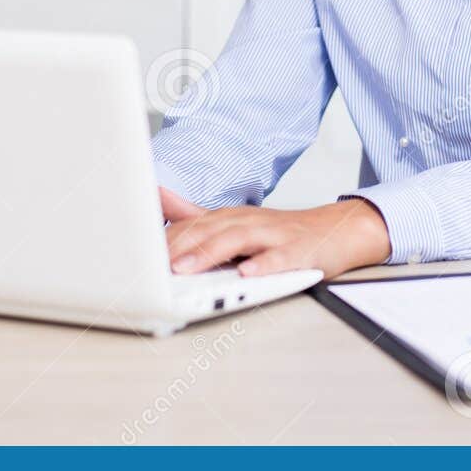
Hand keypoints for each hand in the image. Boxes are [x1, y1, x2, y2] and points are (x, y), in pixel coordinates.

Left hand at [162, 193, 391, 279]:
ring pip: (237, 240)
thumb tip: (154, 196)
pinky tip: (247, 274)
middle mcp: (249, 222)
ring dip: (209, 254)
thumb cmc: (281, 233)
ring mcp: (274, 236)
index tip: (134, 256)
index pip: (190, 227)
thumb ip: (193, 214)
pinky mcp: (299, 251)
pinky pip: (279, 259)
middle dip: (178, 248)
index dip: (163, 242)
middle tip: (150, 266)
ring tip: (185, 270)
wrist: (335, 231)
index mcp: (230, 218)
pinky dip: (263, 266)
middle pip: (208, 231)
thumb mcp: (233, 222)